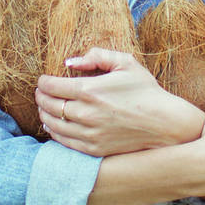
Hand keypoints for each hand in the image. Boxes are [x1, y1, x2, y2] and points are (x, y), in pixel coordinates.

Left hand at [37, 49, 204, 155]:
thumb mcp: (125, 63)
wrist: (163, 123)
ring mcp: (88, 133)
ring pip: (52, 124)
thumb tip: (70, 62)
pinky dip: (54, 132)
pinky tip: (53, 125)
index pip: (52, 86)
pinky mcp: (93, 149)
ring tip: (45, 107)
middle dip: (40, 97)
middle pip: (48, 105)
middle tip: (41, 92)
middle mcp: (85, 113)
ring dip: (44, 114)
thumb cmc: (145, 90)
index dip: (43, 82)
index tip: (43, 79)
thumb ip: (96, 56)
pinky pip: (63, 141)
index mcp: (90, 90)